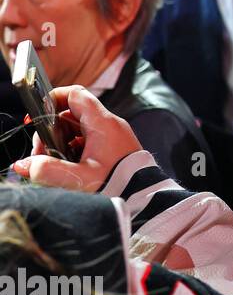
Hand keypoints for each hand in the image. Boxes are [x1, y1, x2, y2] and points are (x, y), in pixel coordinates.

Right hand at [10, 86, 142, 191]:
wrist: (147, 200)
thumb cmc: (118, 185)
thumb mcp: (79, 179)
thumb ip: (48, 170)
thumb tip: (24, 165)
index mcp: (103, 123)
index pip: (75, 94)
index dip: (53, 99)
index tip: (36, 117)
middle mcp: (110, 125)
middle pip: (72, 114)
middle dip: (51, 131)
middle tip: (40, 154)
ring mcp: (114, 136)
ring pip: (78, 130)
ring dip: (61, 143)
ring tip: (52, 164)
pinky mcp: (115, 148)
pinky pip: (89, 141)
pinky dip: (74, 150)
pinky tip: (68, 168)